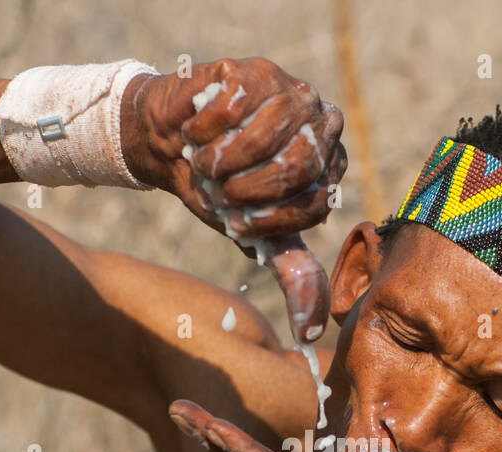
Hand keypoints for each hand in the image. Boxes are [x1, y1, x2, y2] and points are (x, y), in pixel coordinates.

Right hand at [123, 58, 344, 343]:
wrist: (170, 145)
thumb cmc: (219, 190)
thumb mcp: (255, 232)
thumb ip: (291, 271)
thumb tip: (312, 332)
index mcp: (332, 165)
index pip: (316, 200)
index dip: (269, 216)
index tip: (239, 216)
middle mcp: (322, 122)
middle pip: (298, 164)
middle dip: (247, 188)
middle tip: (221, 190)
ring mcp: (291, 89)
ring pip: (264, 134)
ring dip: (222, 160)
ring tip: (205, 161)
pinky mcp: (254, 70)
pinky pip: (232, 107)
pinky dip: (204, 131)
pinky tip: (198, 133)